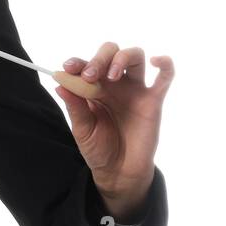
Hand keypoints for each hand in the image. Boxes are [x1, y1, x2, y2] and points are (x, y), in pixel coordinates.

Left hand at [53, 42, 174, 219]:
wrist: (118, 171)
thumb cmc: (98, 149)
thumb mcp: (82, 129)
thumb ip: (75, 107)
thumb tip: (60, 83)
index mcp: (93, 89)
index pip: (86, 66)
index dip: (77, 63)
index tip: (68, 67)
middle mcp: (114, 85)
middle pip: (111, 53)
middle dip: (99, 58)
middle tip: (89, 75)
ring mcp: (134, 90)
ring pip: (135, 57)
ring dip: (122, 58)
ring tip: (111, 76)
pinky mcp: (153, 100)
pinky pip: (165, 76)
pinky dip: (165, 64)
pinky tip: (156, 60)